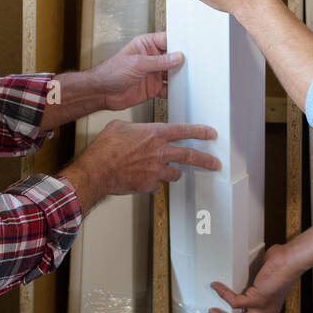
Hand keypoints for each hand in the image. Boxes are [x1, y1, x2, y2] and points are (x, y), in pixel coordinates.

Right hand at [62, 120, 220, 209]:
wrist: (97, 170)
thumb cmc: (105, 148)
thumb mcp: (119, 127)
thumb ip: (134, 130)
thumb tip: (134, 132)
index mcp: (154, 134)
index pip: (184, 130)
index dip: (200, 131)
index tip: (210, 133)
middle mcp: (159, 152)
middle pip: (189, 155)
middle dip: (206, 160)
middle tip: (215, 164)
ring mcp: (155, 170)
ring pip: (175, 173)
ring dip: (175, 173)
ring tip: (174, 173)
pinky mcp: (148, 185)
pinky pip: (155, 185)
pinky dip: (152, 184)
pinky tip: (144, 181)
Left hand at [92, 32, 182, 111]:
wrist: (101, 92)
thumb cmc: (110, 72)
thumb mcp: (137, 63)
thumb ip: (159, 61)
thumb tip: (177, 57)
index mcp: (146, 45)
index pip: (168, 40)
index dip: (179, 44)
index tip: (190, 49)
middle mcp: (152, 58)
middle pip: (173, 58)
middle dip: (182, 62)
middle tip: (193, 65)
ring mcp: (153, 73)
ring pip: (173, 74)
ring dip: (180, 77)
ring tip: (189, 79)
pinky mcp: (153, 88)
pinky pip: (168, 89)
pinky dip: (174, 91)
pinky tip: (179, 92)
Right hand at [207, 245, 296, 312]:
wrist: (291, 261)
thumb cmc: (283, 266)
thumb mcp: (268, 283)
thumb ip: (258, 286)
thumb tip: (249, 278)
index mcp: (270, 311)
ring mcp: (263, 308)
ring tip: (212, 312)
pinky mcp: (258, 299)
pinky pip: (235, 302)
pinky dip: (223, 294)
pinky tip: (216, 287)